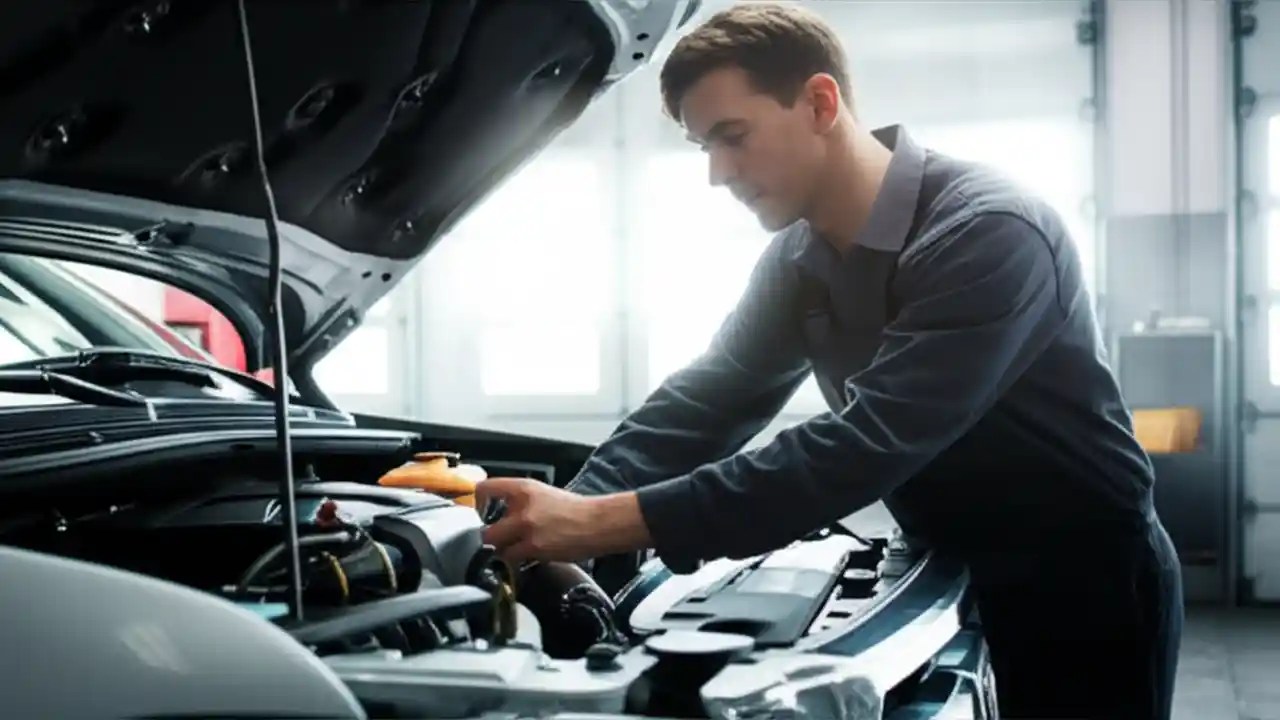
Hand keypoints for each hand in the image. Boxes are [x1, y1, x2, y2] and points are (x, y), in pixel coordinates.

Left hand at [475, 477, 651, 564]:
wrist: (598, 523)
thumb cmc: (576, 510)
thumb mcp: (544, 494)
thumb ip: (521, 501)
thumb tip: (503, 512)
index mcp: (523, 488)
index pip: (485, 488)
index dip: (477, 502)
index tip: (480, 512)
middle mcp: (521, 507)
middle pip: (485, 528)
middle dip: (489, 538)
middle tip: (495, 542)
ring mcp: (526, 529)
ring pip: (497, 547)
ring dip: (501, 553)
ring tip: (511, 553)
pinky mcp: (534, 548)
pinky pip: (512, 560)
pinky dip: (514, 563)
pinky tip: (524, 561)